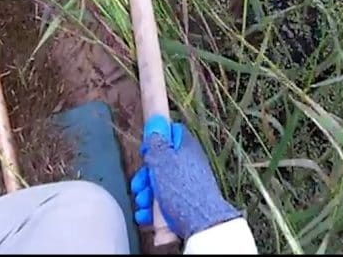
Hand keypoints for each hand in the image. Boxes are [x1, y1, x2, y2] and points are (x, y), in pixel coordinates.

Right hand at [130, 115, 240, 239]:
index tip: (146, 153)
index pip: (170, 133)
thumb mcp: (162, 159)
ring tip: (143, 203)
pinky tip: (147, 214)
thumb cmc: (182, 189)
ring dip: (146, 193)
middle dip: (146, 174)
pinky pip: (164, 201)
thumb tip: (156, 118)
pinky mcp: (185, 204)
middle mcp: (188, 164)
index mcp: (185, 148)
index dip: (155, 141)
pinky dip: (153, 208)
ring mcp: (187, 185)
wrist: (201, 224)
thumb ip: (156, 140)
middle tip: (141, 184)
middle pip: (161, 162)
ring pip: (159, 183)